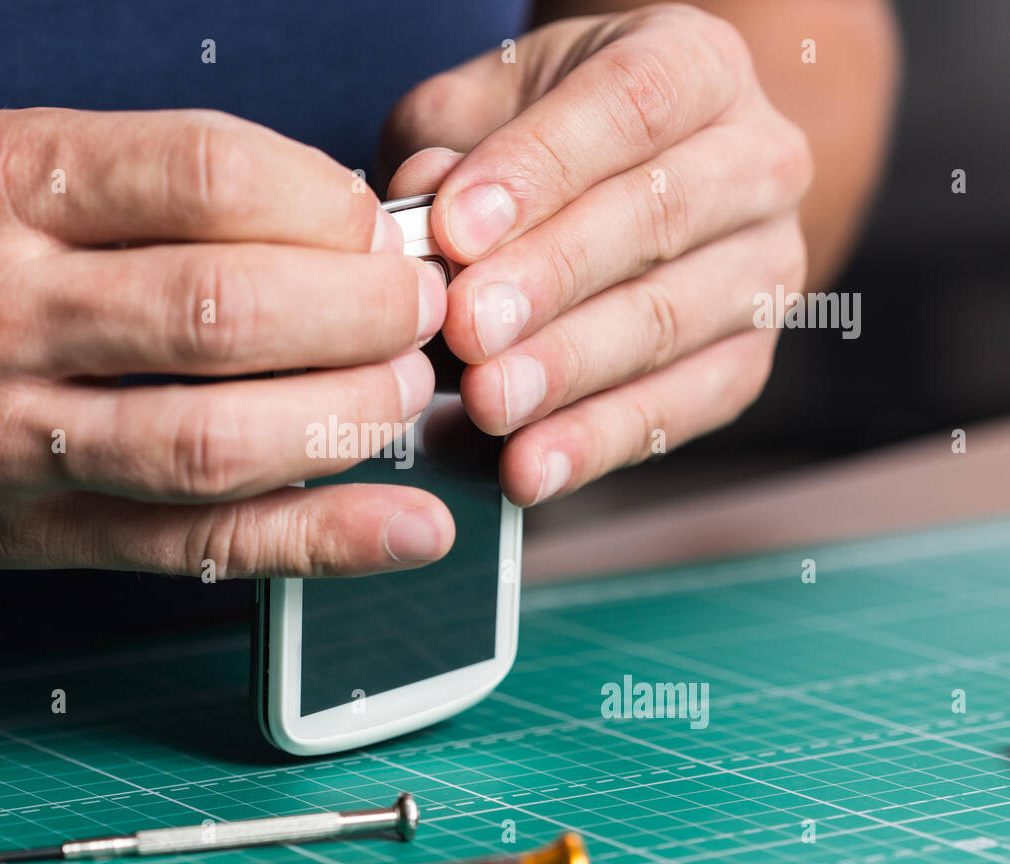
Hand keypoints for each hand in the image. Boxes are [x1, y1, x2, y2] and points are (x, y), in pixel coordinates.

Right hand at [0, 106, 451, 576]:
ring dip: (350, 420)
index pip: (208, 179)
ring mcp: (9, 440)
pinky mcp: (33, 536)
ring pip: (218, 443)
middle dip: (362, 311)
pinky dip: (321, 543)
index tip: (372, 224)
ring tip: (403, 391)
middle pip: (228, 314)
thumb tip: (328, 218)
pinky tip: (411, 528)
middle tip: (415, 310)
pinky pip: (195, 547)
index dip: (328, 203)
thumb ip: (140, 179)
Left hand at [383, 3, 811, 505]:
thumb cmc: (542, 138)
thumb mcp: (488, 106)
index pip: (629, 105)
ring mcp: (766, 266)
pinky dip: (597, 443)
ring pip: (669, 321)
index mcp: (695, 66)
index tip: (456, 230)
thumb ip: (450, 141)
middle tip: (466, 331)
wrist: (637, 181)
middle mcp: (756, 161)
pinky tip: (527, 469)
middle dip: (551, 282)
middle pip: (657, 219)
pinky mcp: (749, 358)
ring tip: (487, 407)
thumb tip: (426, 199)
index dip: (541, 170)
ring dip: (571, 373)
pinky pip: (681, 409)